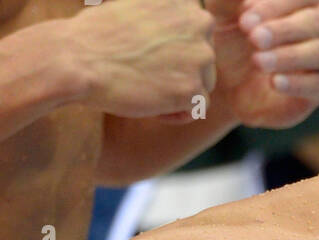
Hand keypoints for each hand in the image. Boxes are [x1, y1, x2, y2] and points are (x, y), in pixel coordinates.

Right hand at [70, 0, 216, 117]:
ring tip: (146, 87)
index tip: (146, 51)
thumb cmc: (97, 35)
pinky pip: (199, 108)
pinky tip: (152, 105)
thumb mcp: (136, 8)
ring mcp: (199, 55)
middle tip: (144, 72)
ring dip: (179, 92)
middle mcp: (199, 22)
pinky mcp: (193, 87)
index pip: (197, 34)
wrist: (76, 59)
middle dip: (180, 72)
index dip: (174, 48)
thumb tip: (173, 38)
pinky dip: (177, 113)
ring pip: (203, 83)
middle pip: (204, 60)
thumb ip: (165, 17)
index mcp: (184, 0)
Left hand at [207, 0, 318, 128]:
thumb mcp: (224, 11)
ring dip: (291, 56)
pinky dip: (297, 83)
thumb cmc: (232, 36)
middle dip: (286, 29)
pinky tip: (274, 82)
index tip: (244, 18)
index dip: (276, 6)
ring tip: (258, 62)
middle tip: (254, 38)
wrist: (229, 82)